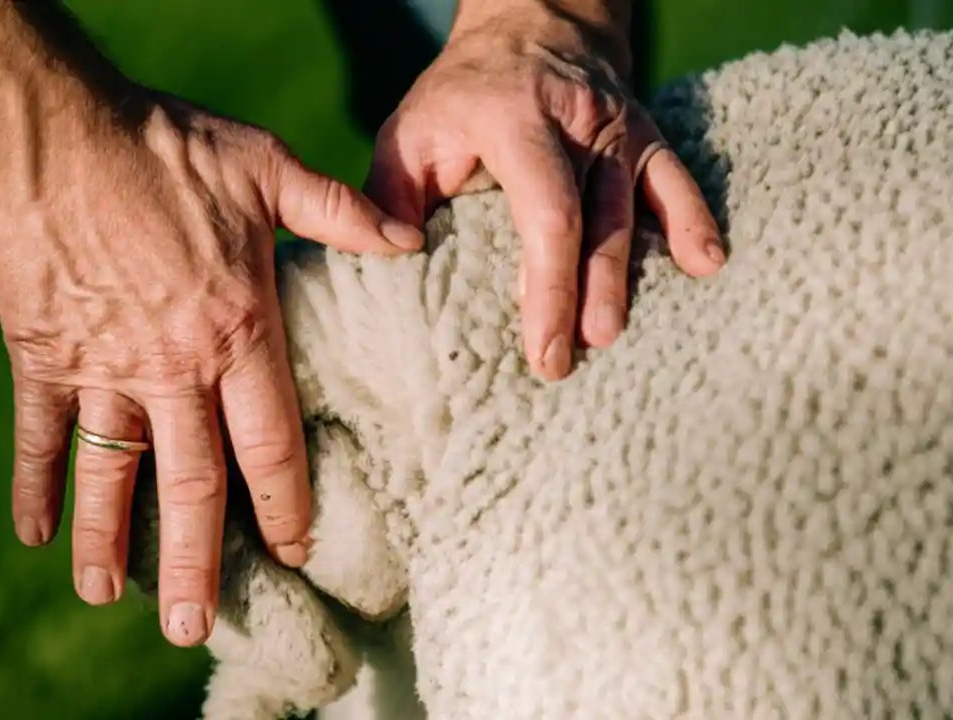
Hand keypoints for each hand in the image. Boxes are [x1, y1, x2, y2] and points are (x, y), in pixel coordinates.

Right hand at [0, 93, 421, 646]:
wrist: (56, 132)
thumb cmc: (169, 146)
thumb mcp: (267, 167)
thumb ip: (339, 212)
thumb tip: (412, 236)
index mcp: (238, 332)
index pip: (271, 445)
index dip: (287, 507)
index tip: (294, 553)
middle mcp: (173, 369)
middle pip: (192, 488)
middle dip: (197, 564)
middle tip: (196, 629)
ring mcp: (104, 370)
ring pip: (113, 478)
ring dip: (110, 543)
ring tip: (111, 598)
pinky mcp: (44, 359)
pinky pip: (41, 438)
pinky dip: (38, 486)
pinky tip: (33, 535)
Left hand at [367, 4, 724, 379]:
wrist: (530, 26)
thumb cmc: (460, 97)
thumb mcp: (410, 131)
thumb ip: (392, 194)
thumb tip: (397, 258)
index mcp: (514, 119)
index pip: (545, 210)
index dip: (548, 282)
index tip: (542, 346)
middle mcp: (576, 122)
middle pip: (594, 218)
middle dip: (586, 294)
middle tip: (568, 360)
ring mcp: (618, 127)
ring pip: (633, 207)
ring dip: (629, 276)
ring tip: (613, 333)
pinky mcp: (646, 136)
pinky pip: (675, 181)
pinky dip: (693, 221)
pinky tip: (708, 264)